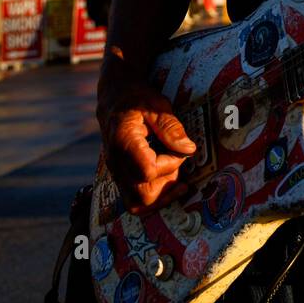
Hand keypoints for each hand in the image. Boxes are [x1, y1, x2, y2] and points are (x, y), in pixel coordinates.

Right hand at [97, 82, 197, 213]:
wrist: (114, 98)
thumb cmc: (137, 99)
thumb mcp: (157, 105)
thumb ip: (171, 127)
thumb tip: (189, 150)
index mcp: (123, 142)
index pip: (148, 171)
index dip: (170, 164)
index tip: (180, 150)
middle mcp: (116, 162)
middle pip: (142, 195)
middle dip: (167, 185)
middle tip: (179, 166)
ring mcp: (116, 172)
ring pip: (136, 204)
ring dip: (161, 196)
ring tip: (177, 179)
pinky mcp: (121, 176)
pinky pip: (134, 198)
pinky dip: (154, 196)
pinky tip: (169, 182)